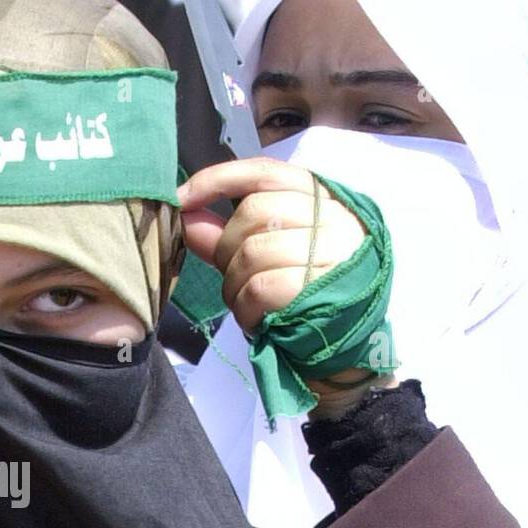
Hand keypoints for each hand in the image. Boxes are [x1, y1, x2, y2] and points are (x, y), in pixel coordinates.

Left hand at [179, 157, 390, 416]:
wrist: (344, 354)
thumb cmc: (303, 299)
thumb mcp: (266, 260)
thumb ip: (226, 235)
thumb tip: (186, 214)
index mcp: (324, 202)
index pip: (266, 173)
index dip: (219, 180)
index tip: (184, 197)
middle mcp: (336, 219)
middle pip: (254, 212)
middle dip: (227, 247)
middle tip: (234, 277)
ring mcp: (334, 252)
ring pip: (252, 252)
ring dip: (235, 284)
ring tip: (248, 302)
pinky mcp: (320, 288)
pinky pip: (258, 287)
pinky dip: (245, 307)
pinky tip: (255, 318)